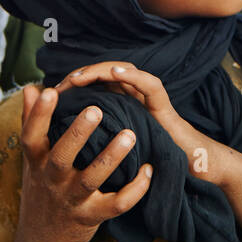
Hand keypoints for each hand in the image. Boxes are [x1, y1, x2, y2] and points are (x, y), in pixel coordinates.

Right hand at [14, 84, 152, 241]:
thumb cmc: (40, 190)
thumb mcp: (31, 160)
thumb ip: (31, 124)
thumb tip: (29, 88)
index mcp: (36, 162)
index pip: (31, 136)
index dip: (38, 115)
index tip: (49, 91)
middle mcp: (52, 180)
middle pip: (62, 156)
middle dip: (78, 133)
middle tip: (96, 108)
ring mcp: (72, 200)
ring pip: (92, 178)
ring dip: (111, 157)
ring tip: (130, 135)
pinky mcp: (91, 217)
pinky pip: (116, 204)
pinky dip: (134, 190)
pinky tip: (148, 170)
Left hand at [56, 62, 235, 186]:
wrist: (190, 172)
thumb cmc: (151, 163)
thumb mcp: (115, 154)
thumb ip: (96, 140)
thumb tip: (61, 137)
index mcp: (120, 107)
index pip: (94, 85)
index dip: (74, 85)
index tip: (51, 93)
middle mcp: (133, 98)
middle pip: (105, 74)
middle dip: (82, 74)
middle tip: (62, 83)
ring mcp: (149, 100)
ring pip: (124, 72)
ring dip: (101, 69)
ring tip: (81, 75)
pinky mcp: (165, 107)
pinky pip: (151, 85)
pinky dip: (134, 75)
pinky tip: (118, 72)